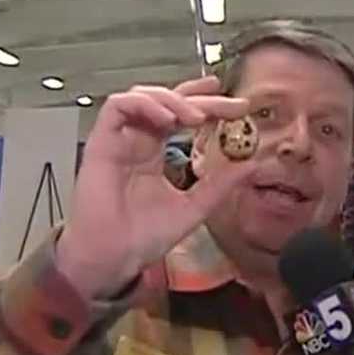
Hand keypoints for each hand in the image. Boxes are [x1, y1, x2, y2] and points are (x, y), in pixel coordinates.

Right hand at [56, 77, 257, 298]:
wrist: (114, 258)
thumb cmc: (143, 237)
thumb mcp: (194, 207)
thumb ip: (220, 185)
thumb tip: (253, 164)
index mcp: (155, 153)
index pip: (182, 116)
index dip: (208, 104)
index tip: (238, 106)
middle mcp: (137, 141)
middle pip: (168, 101)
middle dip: (200, 97)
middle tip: (230, 103)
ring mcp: (118, 140)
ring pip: (142, 96)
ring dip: (173, 100)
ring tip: (198, 117)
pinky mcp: (100, 142)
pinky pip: (117, 106)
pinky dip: (144, 105)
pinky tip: (167, 119)